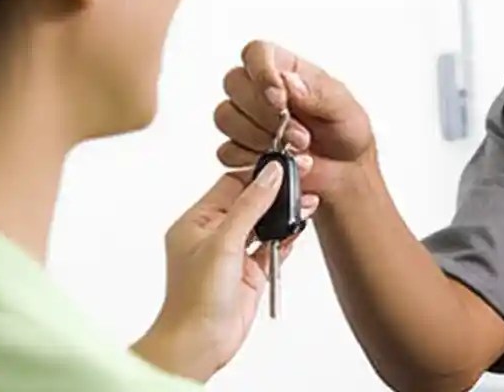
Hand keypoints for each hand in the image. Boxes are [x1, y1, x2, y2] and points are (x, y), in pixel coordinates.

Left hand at [132, 166, 317, 381]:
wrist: (201, 343)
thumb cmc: (195, 299)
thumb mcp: (224, 242)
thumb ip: (250, 206)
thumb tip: (270, 174)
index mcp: (197, 221)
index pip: (231, 184)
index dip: (258, 172)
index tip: (283, 160)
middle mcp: (215, 235)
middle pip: (251, 200)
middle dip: (277, 189)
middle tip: (303, 174)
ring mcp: (234, 254)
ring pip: (265, 222)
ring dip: (285, 212)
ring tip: (308, 200)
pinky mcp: (251, 272)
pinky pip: (273, 245)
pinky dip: (287, 235)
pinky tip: (300, 224)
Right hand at [214, 40, 376, 197]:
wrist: (346, 173)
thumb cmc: (345, 133)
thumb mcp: (344, 109)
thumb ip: (319, 92)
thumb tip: (289, 81)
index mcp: (286, 69)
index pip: (256, 52)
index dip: (261, 70)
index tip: (279, 96)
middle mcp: (260, 89)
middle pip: (234, 83)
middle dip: (265, 112)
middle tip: (300, 133)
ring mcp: (246, 119)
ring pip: (226, 116)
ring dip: (259, 136)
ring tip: (296, 149)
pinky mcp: (239, 149)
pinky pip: (227, 151)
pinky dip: (253, 159)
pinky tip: (280, 162)